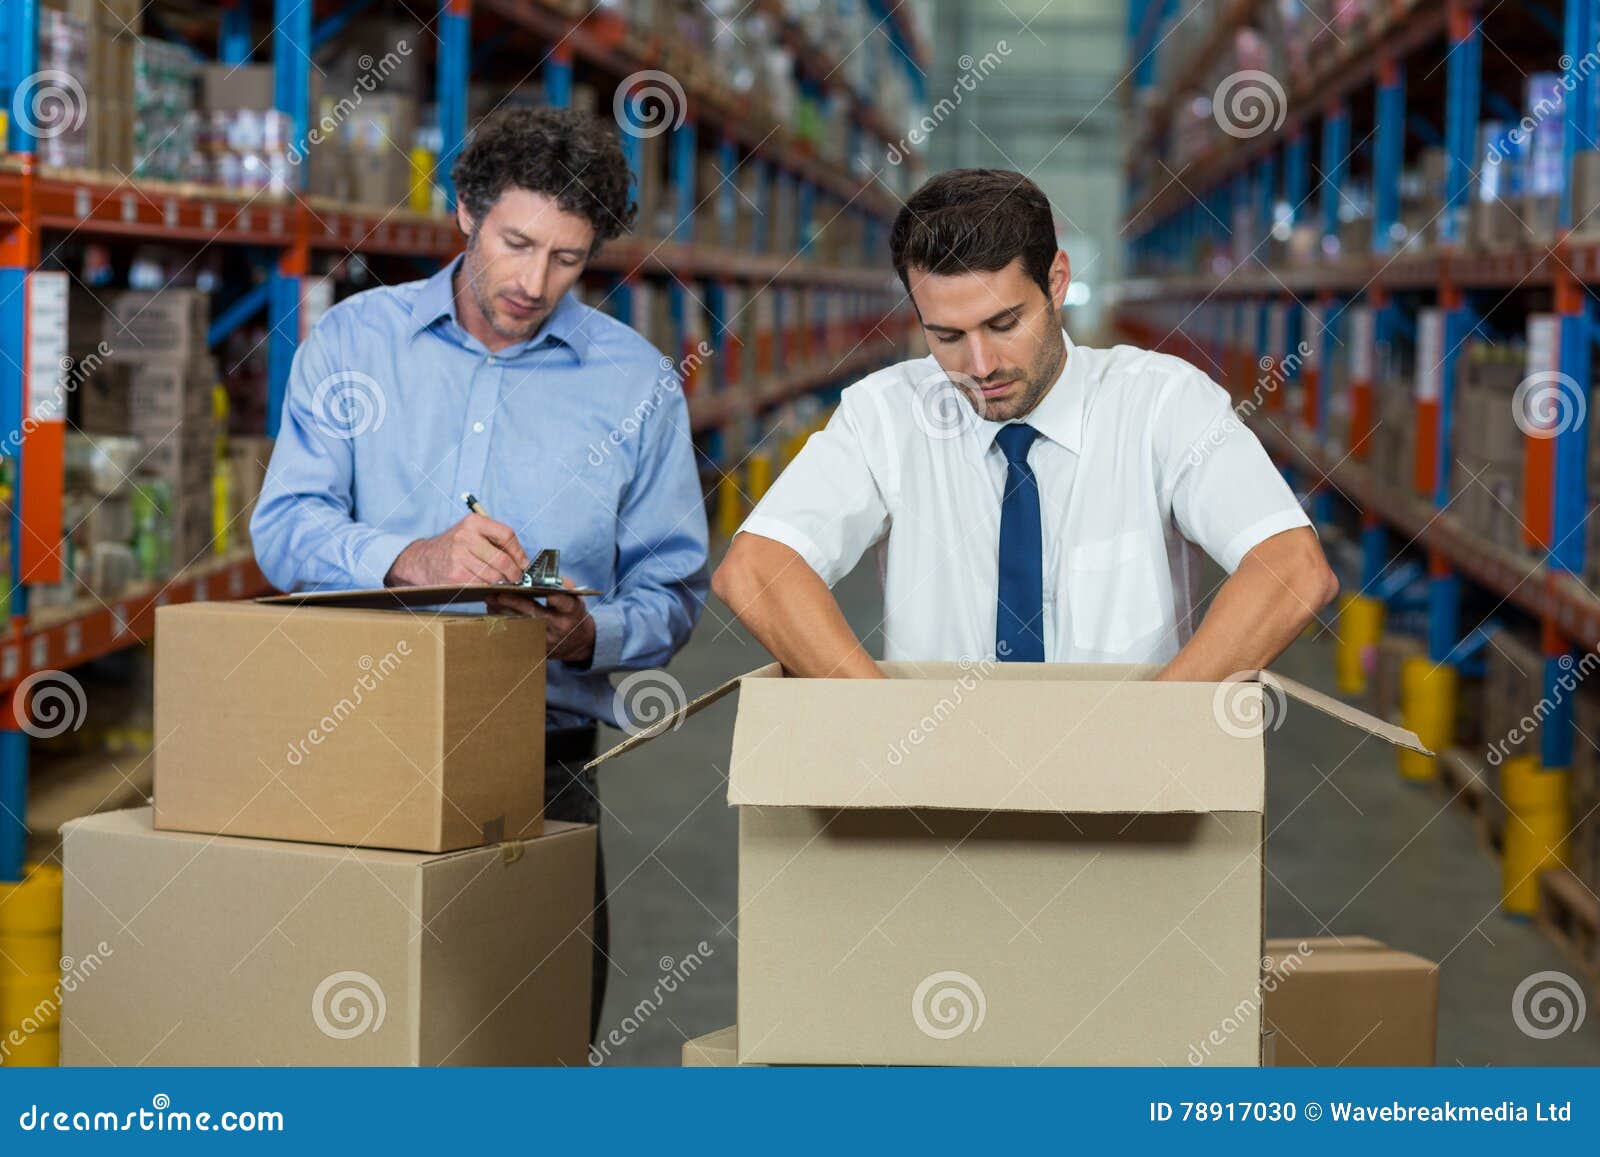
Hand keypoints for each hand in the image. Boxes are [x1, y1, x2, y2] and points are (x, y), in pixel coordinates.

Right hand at [386, 514, 529, 586]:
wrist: (423, 559)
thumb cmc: (454, 546)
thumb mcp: (472, 532)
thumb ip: (495, 540)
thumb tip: (522, 561)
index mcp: (473, 522)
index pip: (506, 535)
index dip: (519, 552)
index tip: (523, 563)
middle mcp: (465, 537)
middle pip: (502, 559)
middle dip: (513, 572)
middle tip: (515, 577)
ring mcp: (458, 557)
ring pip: (493, 576)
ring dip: (500, 581)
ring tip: (498, 580)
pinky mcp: (455, 575)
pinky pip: (481, 585)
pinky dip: (486, 587)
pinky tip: (483, 583)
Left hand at [485, 578, 595, 663]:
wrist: (577, 643)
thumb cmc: (572, 614)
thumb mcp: (575, 600)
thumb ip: (562, 587)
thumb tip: (542, 575)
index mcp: (572, 611)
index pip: (566, 603)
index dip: (557, 599)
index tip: (548, 593)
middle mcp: (559, 625)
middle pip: (536, 613)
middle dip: (516, 603)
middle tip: (500, 594)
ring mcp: (547, 638)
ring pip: (522, 623)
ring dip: (504, 611)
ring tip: (490, 600)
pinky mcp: (537, 646)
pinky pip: (518, 632)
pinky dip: (505, 621)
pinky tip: (493, 612)